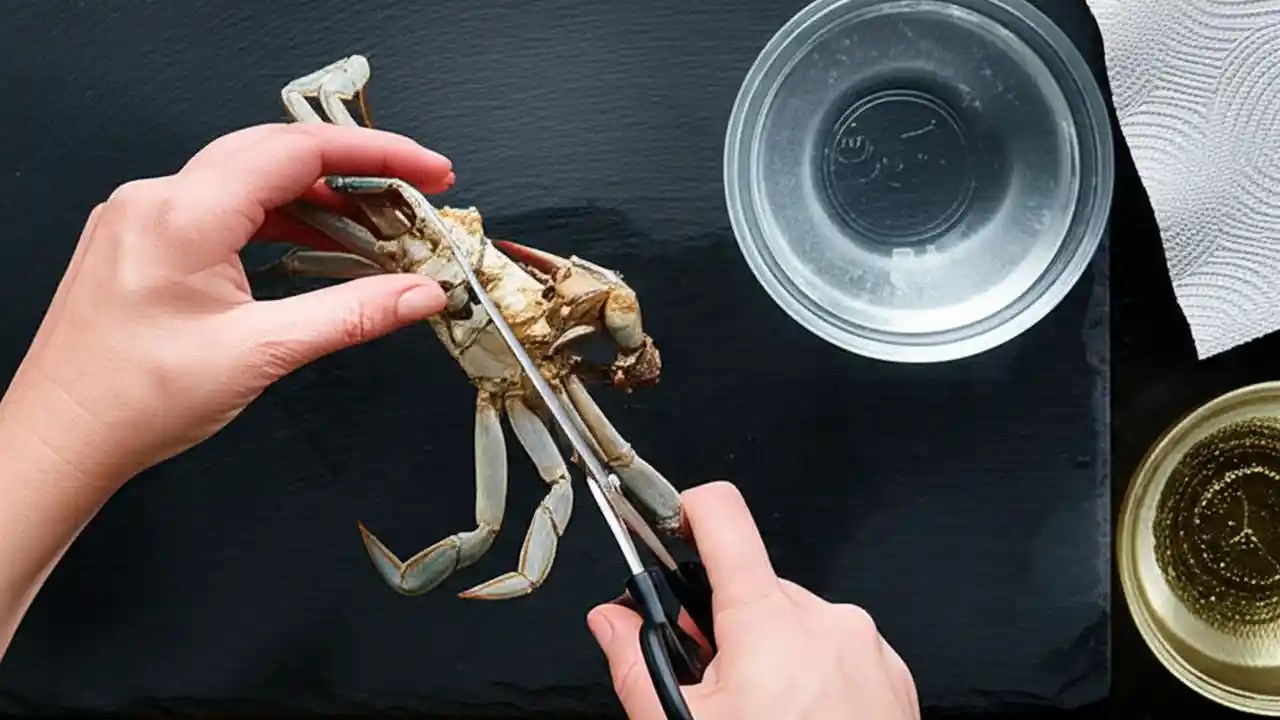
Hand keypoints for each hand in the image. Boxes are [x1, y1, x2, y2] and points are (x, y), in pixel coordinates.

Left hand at [0, 122, 452, 654]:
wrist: (61, 438)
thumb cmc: (132, 401)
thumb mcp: (261, 354)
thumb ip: (350, 314)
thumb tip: (418, 294)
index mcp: (183, 214)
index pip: (297, 151)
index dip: (376, 153)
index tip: (427, 171)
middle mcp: (157, 200)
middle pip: (276, 153)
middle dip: (354, 169)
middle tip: (412, 194)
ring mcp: (144, 216)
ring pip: (250, 179)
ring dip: (317, 198)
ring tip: (375, 228)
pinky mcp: (143, 239)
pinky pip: (223, 206)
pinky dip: (278, 218)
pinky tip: (315, 245)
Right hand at [587, 482, 919, 719]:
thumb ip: (638, 663)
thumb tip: (612, 620)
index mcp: (768, 621)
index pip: (724, 517)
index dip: (688, 510)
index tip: (673, 522)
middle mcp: (825, 620)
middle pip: (755, 587)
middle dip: (728, 627)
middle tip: (717, 687)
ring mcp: (865, 646)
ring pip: (797, 622)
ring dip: (773, 654)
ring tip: (766, 718)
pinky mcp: (892, 675)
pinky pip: (838, 650)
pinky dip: (813, 675)